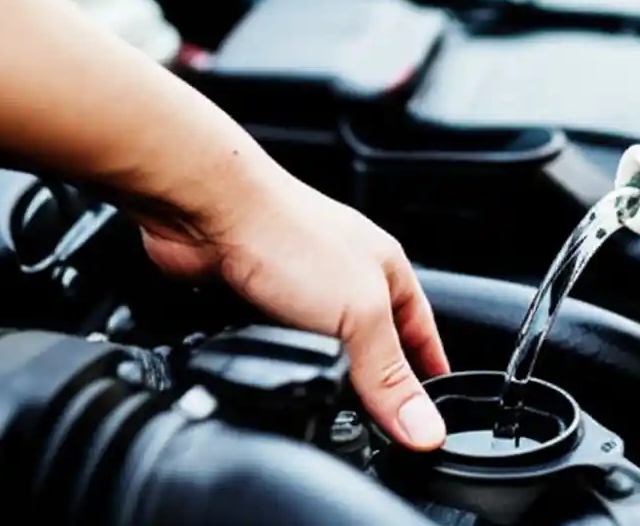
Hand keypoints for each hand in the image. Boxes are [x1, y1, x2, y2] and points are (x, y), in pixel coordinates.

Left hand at [134, 160, 450, 451]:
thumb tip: (424, 428)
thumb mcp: (361, 317)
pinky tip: (272, 374)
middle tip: (377, 421)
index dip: (428, 372)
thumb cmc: (289, 233)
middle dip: (370, 380)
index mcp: (386, 270)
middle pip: (369, 342)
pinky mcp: (250, 298)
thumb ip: (388, 376)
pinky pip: (270, 343)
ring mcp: (295, 285)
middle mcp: (343, 275)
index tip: (430, 411)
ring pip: (317, 345)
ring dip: (318, 371)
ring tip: (323, 403)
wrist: (209, 211)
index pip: (420, 332)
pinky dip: (273, 362)